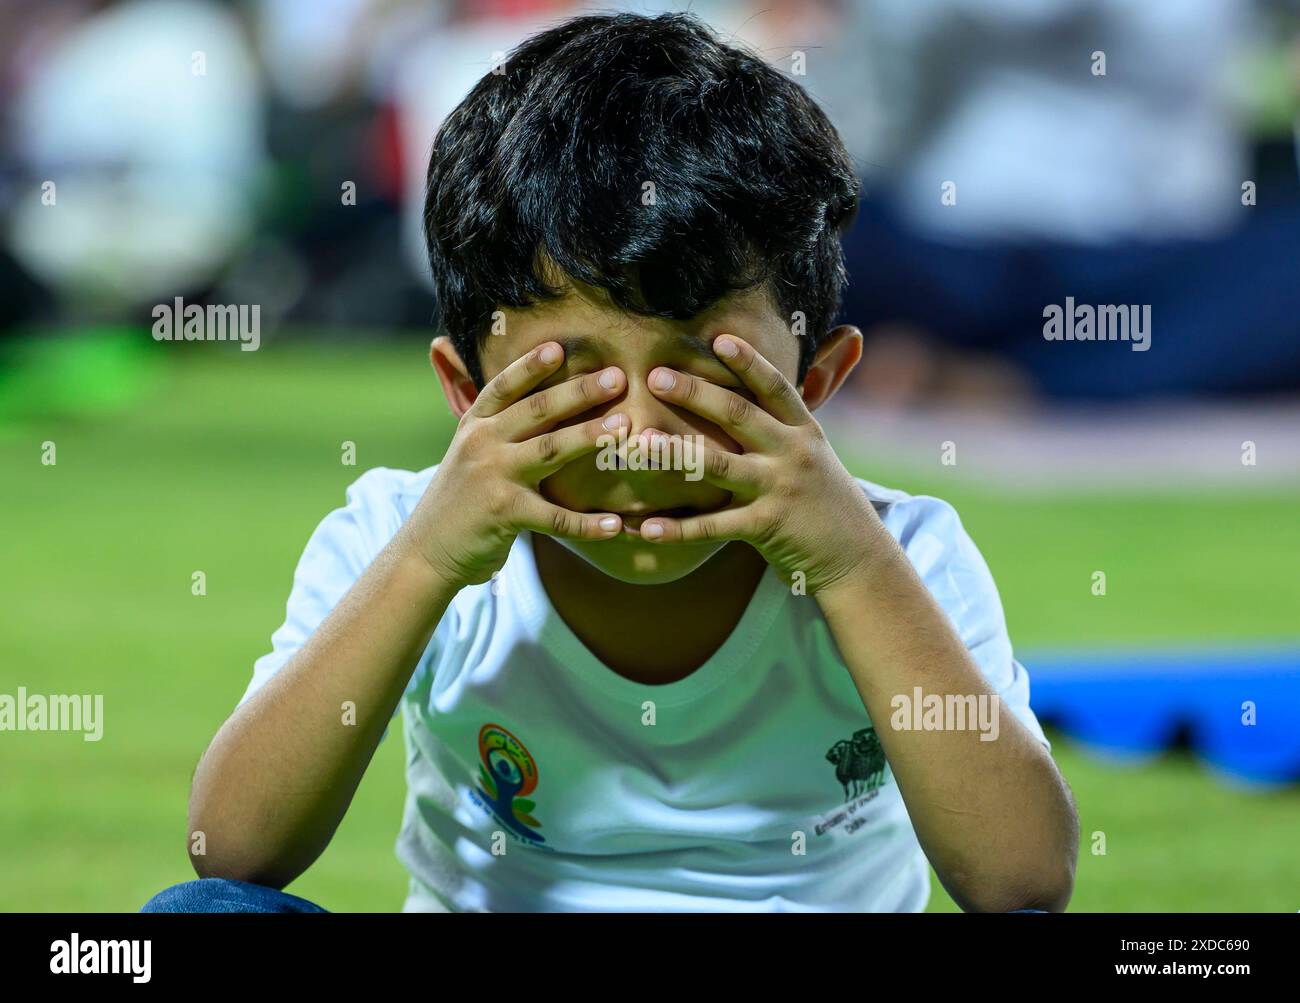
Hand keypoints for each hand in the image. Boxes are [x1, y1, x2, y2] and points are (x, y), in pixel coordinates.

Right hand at [401, 342, 627, 587]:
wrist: (427, 551)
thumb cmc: (461, 500)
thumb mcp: (470, 453)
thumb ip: (500, 428)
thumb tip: (542, 401)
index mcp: (476, 425)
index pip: (504, 386)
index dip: (531, 365)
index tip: (560, 346)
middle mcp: (482, 444)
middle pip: (537, 410)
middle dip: (579, 391)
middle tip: (617, 377)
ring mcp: (494, 477)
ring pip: (550, 451)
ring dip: (590, 437)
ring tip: (625, 427)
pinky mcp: (505, 514)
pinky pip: (555, 518)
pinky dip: (587, 524)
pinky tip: (615, 524)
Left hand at [636, 335, 884, 594]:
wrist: (857, 558)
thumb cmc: (826, 504)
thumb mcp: (814, 458)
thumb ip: (784, 430)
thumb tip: (755, 396)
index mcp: (804, 432)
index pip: (774, 387)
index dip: (748, 362)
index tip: (719, 338)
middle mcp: (793, 454)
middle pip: (738, 415)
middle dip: (695, 393)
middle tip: (655, 376)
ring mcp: (779, 489)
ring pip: (719, 466)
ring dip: (676, 452)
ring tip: (641, 441)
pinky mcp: (767, 527)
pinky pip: (715, 526)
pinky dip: (679, 529)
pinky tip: (647, 528)